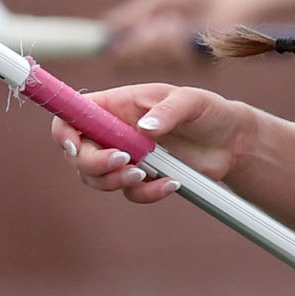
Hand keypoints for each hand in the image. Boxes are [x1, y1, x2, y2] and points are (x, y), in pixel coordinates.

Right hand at [49, 82, 246, 203]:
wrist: (230, 141)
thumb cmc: (207, 111)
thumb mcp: (192, 102)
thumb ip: (168, 111)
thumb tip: (145, 128)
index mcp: (115, 105)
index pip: (71, 115)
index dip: (63, 131)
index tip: (76, 147)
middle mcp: (113, 131)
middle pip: (78, 155)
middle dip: (95, 164)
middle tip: (126, 162)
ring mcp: (124, 156)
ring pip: (96, 179)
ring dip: (116, 181)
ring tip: (147, 174)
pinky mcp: (141, 177)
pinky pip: (129, 193)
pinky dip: (147, 193)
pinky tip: (172, 183)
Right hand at [104, 0, 261, 71]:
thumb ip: (134, 13)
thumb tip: (105, 25)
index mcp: (152, 32)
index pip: (124, 51)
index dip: (116, 49)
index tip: (109, 42)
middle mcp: (164, 50)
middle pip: (133, 62)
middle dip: (136, 45)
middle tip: (150, 25)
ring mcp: (182, 58)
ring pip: (153, 63)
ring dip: (156, 42)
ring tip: (171, 21)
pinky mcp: (201, 63)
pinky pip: (176, 62)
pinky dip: (173, 45)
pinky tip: (180, 28)